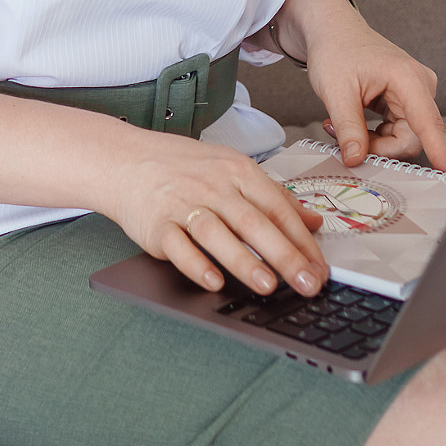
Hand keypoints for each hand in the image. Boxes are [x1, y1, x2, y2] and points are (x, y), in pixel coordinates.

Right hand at [100, 130, 328, 298]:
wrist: (125, 159)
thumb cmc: (183, 168)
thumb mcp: (232, 170)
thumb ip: (274, 197)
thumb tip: (314, 222)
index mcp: (238, 171)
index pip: (278, 208)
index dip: (302, 241)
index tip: (320, 269)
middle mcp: (213, 186)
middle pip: (254, 222)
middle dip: (284, 255)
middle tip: (307, 283)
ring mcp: (184, 204)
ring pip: (218, 233)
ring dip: (244, 261)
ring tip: (268, 285)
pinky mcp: (156, 224)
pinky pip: (178, 246)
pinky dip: (196, 264)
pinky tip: (213, 281)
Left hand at [281, 0, 445, 173]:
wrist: (332, 31)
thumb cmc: (337, 48)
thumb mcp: (335, 91)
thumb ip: (348, 128)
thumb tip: (356, 159)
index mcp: (407, 78)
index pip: (428, 123)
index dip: (440, 151)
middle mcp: (419, 86)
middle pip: (411, 138)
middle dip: (377, 147)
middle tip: (344, 138)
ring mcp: (414, 95)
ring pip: (402, 139)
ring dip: (372, 141)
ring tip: (341, 125)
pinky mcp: (405, 102)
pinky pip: (396, 132)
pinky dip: (373, 134)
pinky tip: (353, 121)